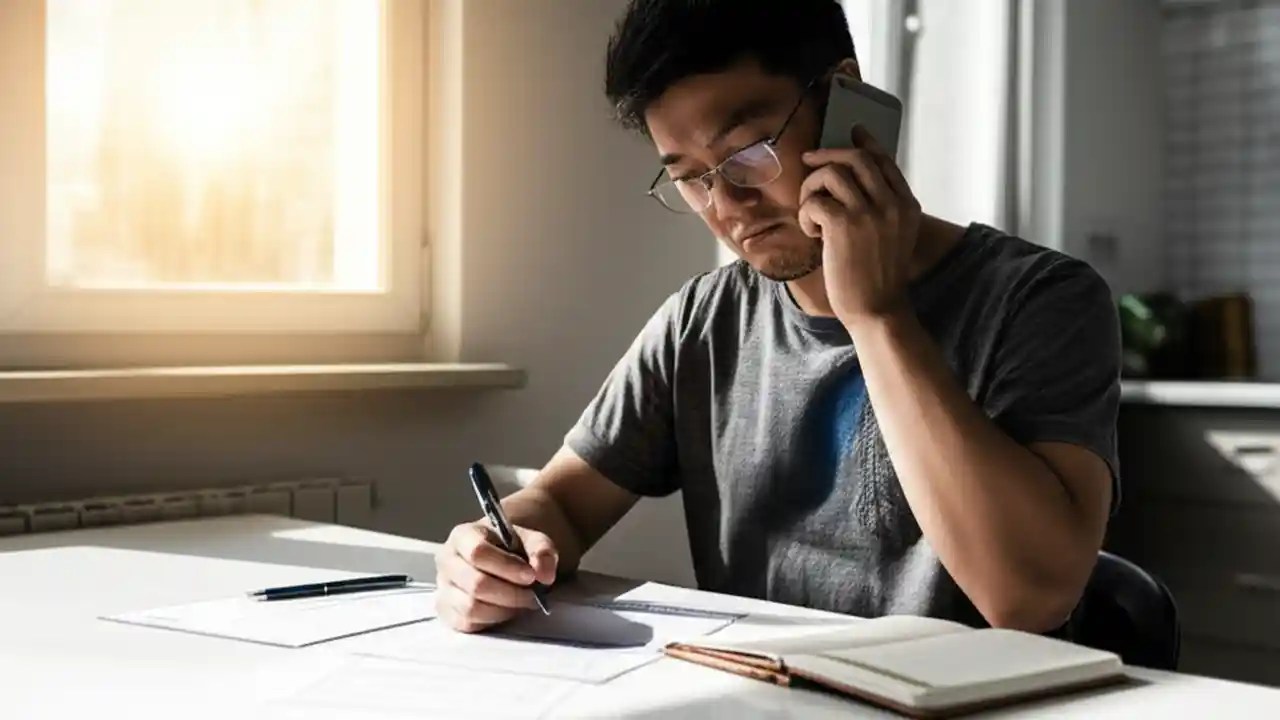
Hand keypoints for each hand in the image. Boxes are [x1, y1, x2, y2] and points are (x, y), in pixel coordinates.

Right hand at [435, 520, 557, 632]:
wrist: (501, 559)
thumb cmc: (512, 548)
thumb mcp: (532, 541)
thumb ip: (542, 551)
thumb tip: (544, 575)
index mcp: (463, 536)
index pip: (477, 552)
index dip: (506, 566)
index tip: (530, 575)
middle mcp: (447, 561)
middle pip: (475, 584)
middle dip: (510, 593)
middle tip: (533, 594)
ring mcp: (444, 588)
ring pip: (471, 608)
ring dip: (503, 609)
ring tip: (521, 601)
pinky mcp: (447, 612)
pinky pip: (468, 624)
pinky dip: (492, 620)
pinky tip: (507, 610)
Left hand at [798, 125, 921, 328]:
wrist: (877, 311)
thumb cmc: (877, 277)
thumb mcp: (892, 237)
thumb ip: (882, 208)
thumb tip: (852, 179)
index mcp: (908, 205)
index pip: (884, 161)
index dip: (865, 143)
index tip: (853, 130)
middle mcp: (892, 204)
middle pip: (856, 158)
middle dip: (827, 156)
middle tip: (809, 162)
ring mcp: (870, 213)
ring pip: (831, 174)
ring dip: (811, 189)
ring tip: (811, 214)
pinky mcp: (844, 226)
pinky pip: (815, 201)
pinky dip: (806, 214)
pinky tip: (813, 235)